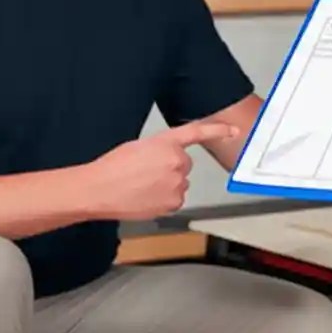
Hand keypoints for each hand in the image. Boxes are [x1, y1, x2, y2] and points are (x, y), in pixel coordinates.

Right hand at [85, 121, 239, 220]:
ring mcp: (177, 183)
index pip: (197, 132)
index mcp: (166, 142)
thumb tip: (169, 163)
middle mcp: (177, 161)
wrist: (98, 189)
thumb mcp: (139, 147)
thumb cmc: (112, 168)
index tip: (232, 131)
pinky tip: (145, 197)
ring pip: (180, 183)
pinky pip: (176, 199)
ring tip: (142, 186)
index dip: (217, 130)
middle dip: (170, 168)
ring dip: (167, 184)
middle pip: (184, 164)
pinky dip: (164, 199)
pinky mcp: (174, 202)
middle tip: (146, 173)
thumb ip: (161, 150)